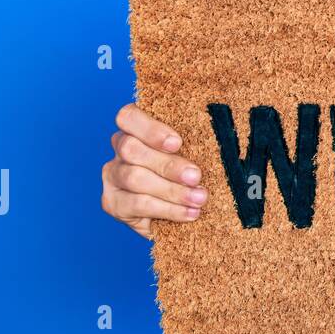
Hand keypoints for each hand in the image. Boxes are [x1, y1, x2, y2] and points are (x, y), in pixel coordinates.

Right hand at [101, 103, 205, 238]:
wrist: (189, 216)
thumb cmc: (193, 175)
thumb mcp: (196, 154)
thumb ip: (197, 142)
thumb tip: (221, 134)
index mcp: (137, 130)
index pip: (128, 117)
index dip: (150, 129)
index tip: (177, 143)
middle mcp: (121, 150)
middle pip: (131, 149)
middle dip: (167, 164)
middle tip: (196, 176)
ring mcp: (113, 176)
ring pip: (134, 178)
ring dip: (171, 190)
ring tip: (199, 198)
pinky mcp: (113, 203)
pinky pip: (137, 204)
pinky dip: (168, 209)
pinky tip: (189, 213)